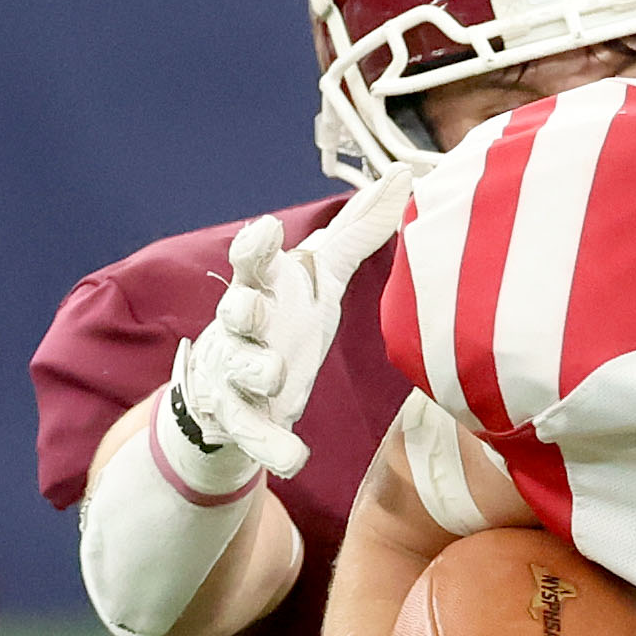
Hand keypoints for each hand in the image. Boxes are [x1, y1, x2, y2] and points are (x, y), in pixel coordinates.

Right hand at [162, 171, 411, 485]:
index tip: (268, 228)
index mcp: (260, 290)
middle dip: (243, 307)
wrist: (233, 389)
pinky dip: (273, 447)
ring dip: (256, 369)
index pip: (253, 262)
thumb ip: (356, 233)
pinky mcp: (241, 419)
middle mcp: (240, 328)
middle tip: (251, 305)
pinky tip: (294, 458)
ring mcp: (235, 374)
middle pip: (236, 310)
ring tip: (274, 373)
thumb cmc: (283, 320)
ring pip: (239, 368)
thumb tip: (402, 177)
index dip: (257, 247)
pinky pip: (254, 435)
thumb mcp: (318, 277)